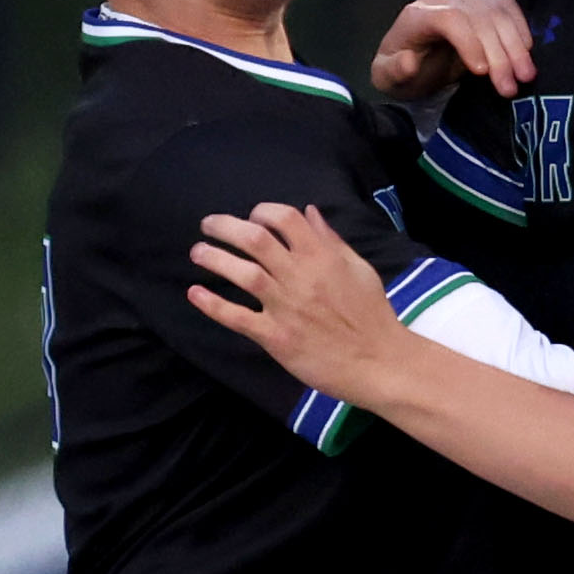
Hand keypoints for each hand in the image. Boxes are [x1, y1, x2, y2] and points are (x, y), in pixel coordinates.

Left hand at [190, 203, 401, 404]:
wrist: (378, 362)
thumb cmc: (372, 315)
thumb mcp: (359, 269)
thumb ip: (332, 241)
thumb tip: (309, 213)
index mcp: (323, 257)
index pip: (285, 219)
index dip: (262, 212)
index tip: (252, 217)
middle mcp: (300, 277)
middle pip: (254, 240)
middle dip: (225, 227)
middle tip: (208, 225)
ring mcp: (286, 307)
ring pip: (242, 273)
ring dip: (214, 259)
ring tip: (198, 253)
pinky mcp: (276, 337)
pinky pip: (237, 317)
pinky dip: (213, 305)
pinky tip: (195, 293)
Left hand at [371, 0, 536, 101]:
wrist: (419, 54)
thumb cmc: (407, 69)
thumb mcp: (390, 78)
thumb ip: (394, 71)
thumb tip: (409, 61)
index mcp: (416, 14)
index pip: (450, 18)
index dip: (470, 42)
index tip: (483, 72)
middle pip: (478, 17)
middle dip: (499, 54)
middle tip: (510, 86)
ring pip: (497, 12)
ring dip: (515, 45)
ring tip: (525, 75)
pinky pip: (508, 3)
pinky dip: (520, 27)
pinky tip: (527, 51)